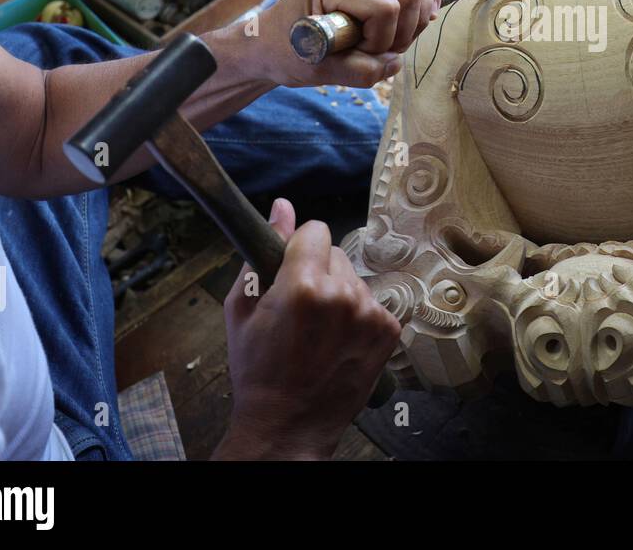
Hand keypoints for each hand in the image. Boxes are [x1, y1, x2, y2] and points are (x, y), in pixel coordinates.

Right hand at [214, 198, 401, 459]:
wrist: (288, 425)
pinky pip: (372, 302)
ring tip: (319, 330)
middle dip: (318, 271)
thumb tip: (281, 207)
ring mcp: (370, 314)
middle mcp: (343, 295)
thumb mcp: (243, 308)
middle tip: (301, 308)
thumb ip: (263, 251)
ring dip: (339, 294)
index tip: (290, 268)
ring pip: (354, 279)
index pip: (316, 230)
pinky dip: (357, 315)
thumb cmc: (257, 370)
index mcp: (303, 285)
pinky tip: (338, 341)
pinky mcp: (389, 330)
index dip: (299, 247)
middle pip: (336, 254)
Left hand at [252, 0, 440, 87]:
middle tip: (373, 51)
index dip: (380, 41)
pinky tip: (412, 24)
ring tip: (385, 41)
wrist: (268, 44)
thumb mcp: (318, 70)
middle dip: (401, 32)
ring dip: (413, 22)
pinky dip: (424, 4)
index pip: (386, 8)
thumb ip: (361, 71)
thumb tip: (394, 62)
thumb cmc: (285, 53)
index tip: (355, 54)